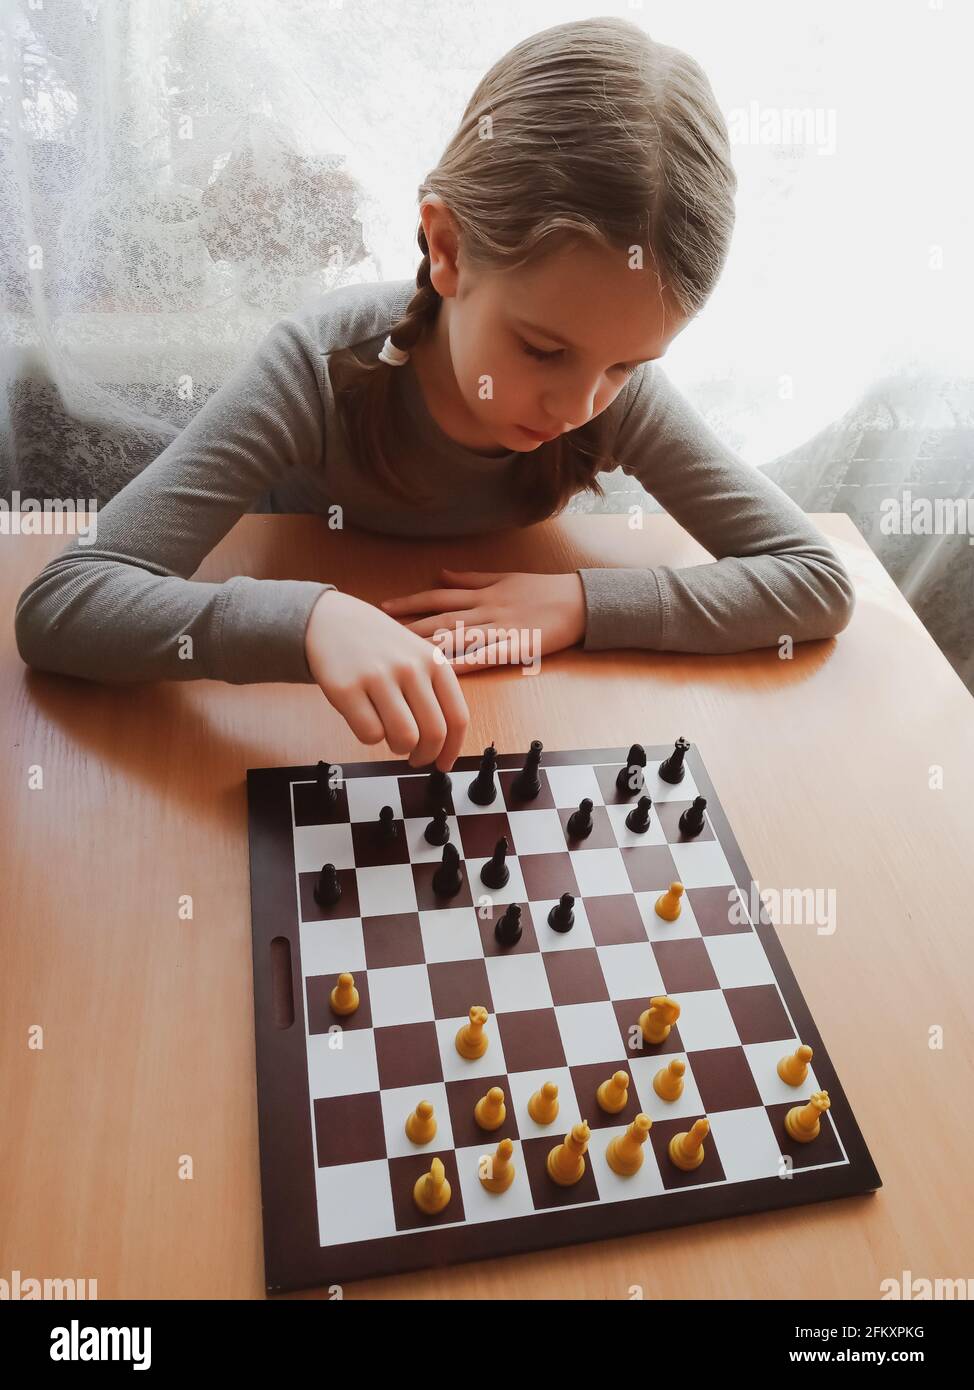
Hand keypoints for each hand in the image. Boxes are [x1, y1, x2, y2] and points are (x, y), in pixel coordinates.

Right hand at [305, 590, 468, 768]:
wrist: (332, 621)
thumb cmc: (379, 646)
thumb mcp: (417, 656)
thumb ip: (434, 693)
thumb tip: (446, 744)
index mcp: (434, 662)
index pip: (457, 717)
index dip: (452, 749)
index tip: (443, 764)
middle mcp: (410, 667)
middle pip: (433, 733)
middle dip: (425, 756)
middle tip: (415, 758)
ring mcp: (378, 676)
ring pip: (403, 738)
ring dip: (398, 748)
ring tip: (390, 736)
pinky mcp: (346, 688)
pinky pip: (369, 734)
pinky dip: (370, 737)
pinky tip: (366, 720)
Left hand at [380, 568, 586, 672]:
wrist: (580, 601)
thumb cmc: (544, 590)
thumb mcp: (504, 577)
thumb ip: (471, 578)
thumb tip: (441, 573)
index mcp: (483, 593)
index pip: (439, 596)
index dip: (411, 602)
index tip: (384, 608)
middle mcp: (487, 608)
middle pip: (441, 618)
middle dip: (409, 626)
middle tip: (380, 635)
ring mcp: (501, 628)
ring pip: (459, 636)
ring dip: (430, 645)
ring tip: (403, 655)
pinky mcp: (517, 645)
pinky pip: (486, 656)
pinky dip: (464, 662)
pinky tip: (445, 670)